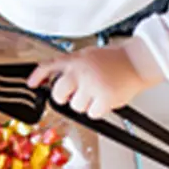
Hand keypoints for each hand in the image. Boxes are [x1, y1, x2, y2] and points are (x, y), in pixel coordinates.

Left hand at [28, 43, 158, 118]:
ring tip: (96, 92)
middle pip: (58, 95)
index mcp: (75, 60)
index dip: (37, 76)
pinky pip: (91, 114)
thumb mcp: (88, 54)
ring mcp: (91, 86)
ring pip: (75, 107)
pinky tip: (104, 99)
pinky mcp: (103, 99)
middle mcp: (80, 73)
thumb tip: (53, 78)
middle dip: (64, 98)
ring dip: (84, 104)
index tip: (31, 84)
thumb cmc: (115, 59)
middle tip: (76, 93)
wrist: (138, 61)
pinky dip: (97, 110)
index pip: (48, 66)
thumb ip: (71, 65)